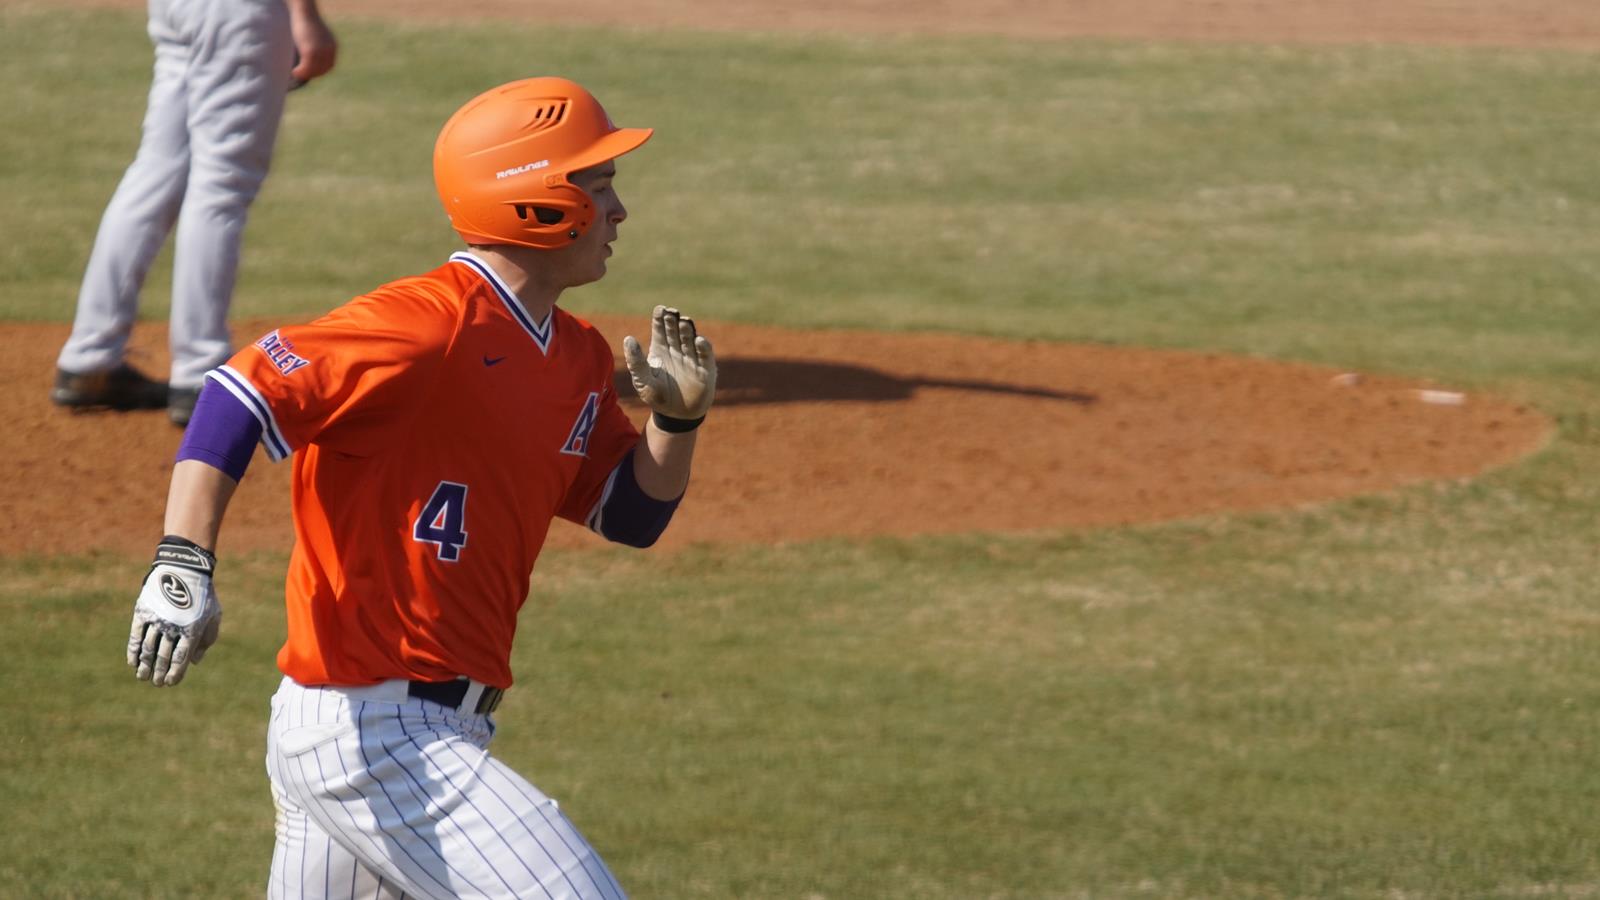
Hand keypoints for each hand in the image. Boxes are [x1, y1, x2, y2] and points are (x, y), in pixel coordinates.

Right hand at [127, 539, 221, 686]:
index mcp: (192, 629)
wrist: (184, 568)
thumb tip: (194, 662)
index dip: (175, 673)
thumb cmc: (203, 594)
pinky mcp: (143, 612)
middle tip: (156, 683)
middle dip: (159, 672)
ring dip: (144, 665)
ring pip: (148, 649)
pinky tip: (132, 662)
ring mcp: (156, 620)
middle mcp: (173, 627)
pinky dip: (133, 651)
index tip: (170, 683)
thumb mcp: (214, 615)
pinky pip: (135, 636)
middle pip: (163, 656)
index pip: (181, 658)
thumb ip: (207, 639)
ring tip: (142, 677)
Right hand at [288, 2, 337, 85]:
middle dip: (311, 73)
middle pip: (322, 69)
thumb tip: (308, 57)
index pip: (329, 65)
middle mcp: (329, 50)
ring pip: (314, 70)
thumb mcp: (314, 35)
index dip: (319, 71)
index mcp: (332, 47)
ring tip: (295, 73)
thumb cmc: (305, 20)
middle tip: (300, 74)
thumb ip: (316, 46)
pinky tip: (294, 71)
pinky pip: (306, 68)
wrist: (303, 11)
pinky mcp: (310, 52)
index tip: (310, 72)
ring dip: (304, 74)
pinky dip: (300, 72)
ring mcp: (320, 52)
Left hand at [623, 306, 716, 420]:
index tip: (660, 309)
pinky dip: (703, 347)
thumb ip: (635, 361)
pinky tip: (699, 341)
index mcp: (660, 348)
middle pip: (676, 330)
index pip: (660, 328)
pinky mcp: (705, 368)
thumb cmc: (656, 396)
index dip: (660, 318)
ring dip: (688, 330)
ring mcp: (692, 357)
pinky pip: (705, 355)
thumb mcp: (642, 380)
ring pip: (690, 339)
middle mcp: (677, 349)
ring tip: (684, 321)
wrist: (676, 415)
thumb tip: (628, 338)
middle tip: (672, 312)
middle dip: (674, 321)